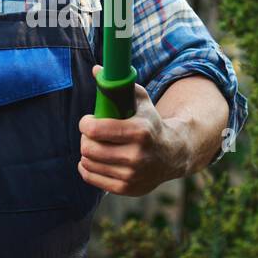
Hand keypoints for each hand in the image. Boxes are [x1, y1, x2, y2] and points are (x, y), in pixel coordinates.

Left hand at [77, 65, 190, 194]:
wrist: (173, 154)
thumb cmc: (150, 123)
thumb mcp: (141, 101)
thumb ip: (119, 85)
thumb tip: (95, 69)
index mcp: (140, 131)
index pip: (96, 130)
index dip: (86, 123)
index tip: (88, 121)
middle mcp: (137, 156)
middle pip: (89, 148)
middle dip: (85, 138)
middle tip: (91, 134)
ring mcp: (132, 175)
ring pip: (88, 163)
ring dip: (87, 152)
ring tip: (94, 146)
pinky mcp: (126, 189)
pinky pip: (91, 177)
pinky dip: (87, 167)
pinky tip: (94, 160)